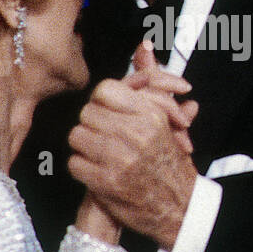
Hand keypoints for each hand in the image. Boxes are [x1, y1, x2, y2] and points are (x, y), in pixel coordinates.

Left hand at [69, 48, 198, 250]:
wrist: (177, 206)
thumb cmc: (169, 160)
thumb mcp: (165, 117)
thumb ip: (150, 80)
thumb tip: (144, 45)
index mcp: (150, 115)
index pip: (105, 90)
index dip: (101, 101)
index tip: (106, 112)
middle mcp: (135, 133)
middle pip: (87, 113)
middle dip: (91, 124)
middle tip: (101, 134)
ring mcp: (120, 159)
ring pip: (77, 136)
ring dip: (84, 145)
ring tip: (98, 152)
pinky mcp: (106, 182)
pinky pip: (75, 163)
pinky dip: (81, 167)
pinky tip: (95, 170)